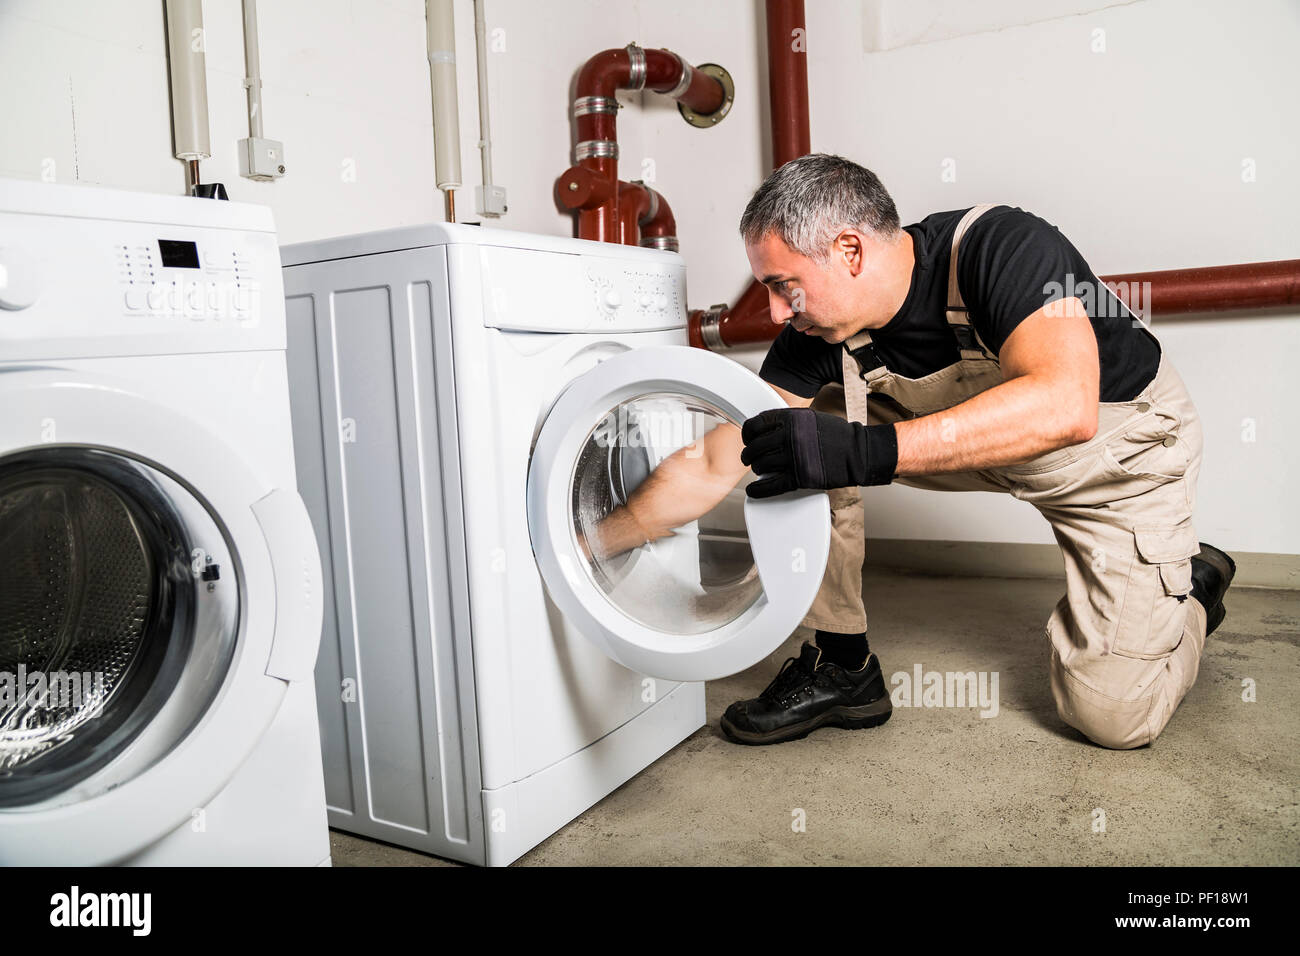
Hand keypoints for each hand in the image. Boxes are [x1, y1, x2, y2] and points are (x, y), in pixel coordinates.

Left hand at [739, 408, 897, 498]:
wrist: (858, 453)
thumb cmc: (837, 436)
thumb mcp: (810, 419)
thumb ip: (788, 423)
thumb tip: (768, 430)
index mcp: (790, 419)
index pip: (755, 425)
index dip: (748, 434)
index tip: (748, 439)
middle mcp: (789, 436)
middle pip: (755, 447)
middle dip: (749, 454)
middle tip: (750, 458)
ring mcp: (794, 457)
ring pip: (761, 465)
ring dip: (756, 469)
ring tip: (759, 469)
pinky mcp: (799, 477)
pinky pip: (771, 485)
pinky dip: (759, 490)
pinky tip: (754, 490)